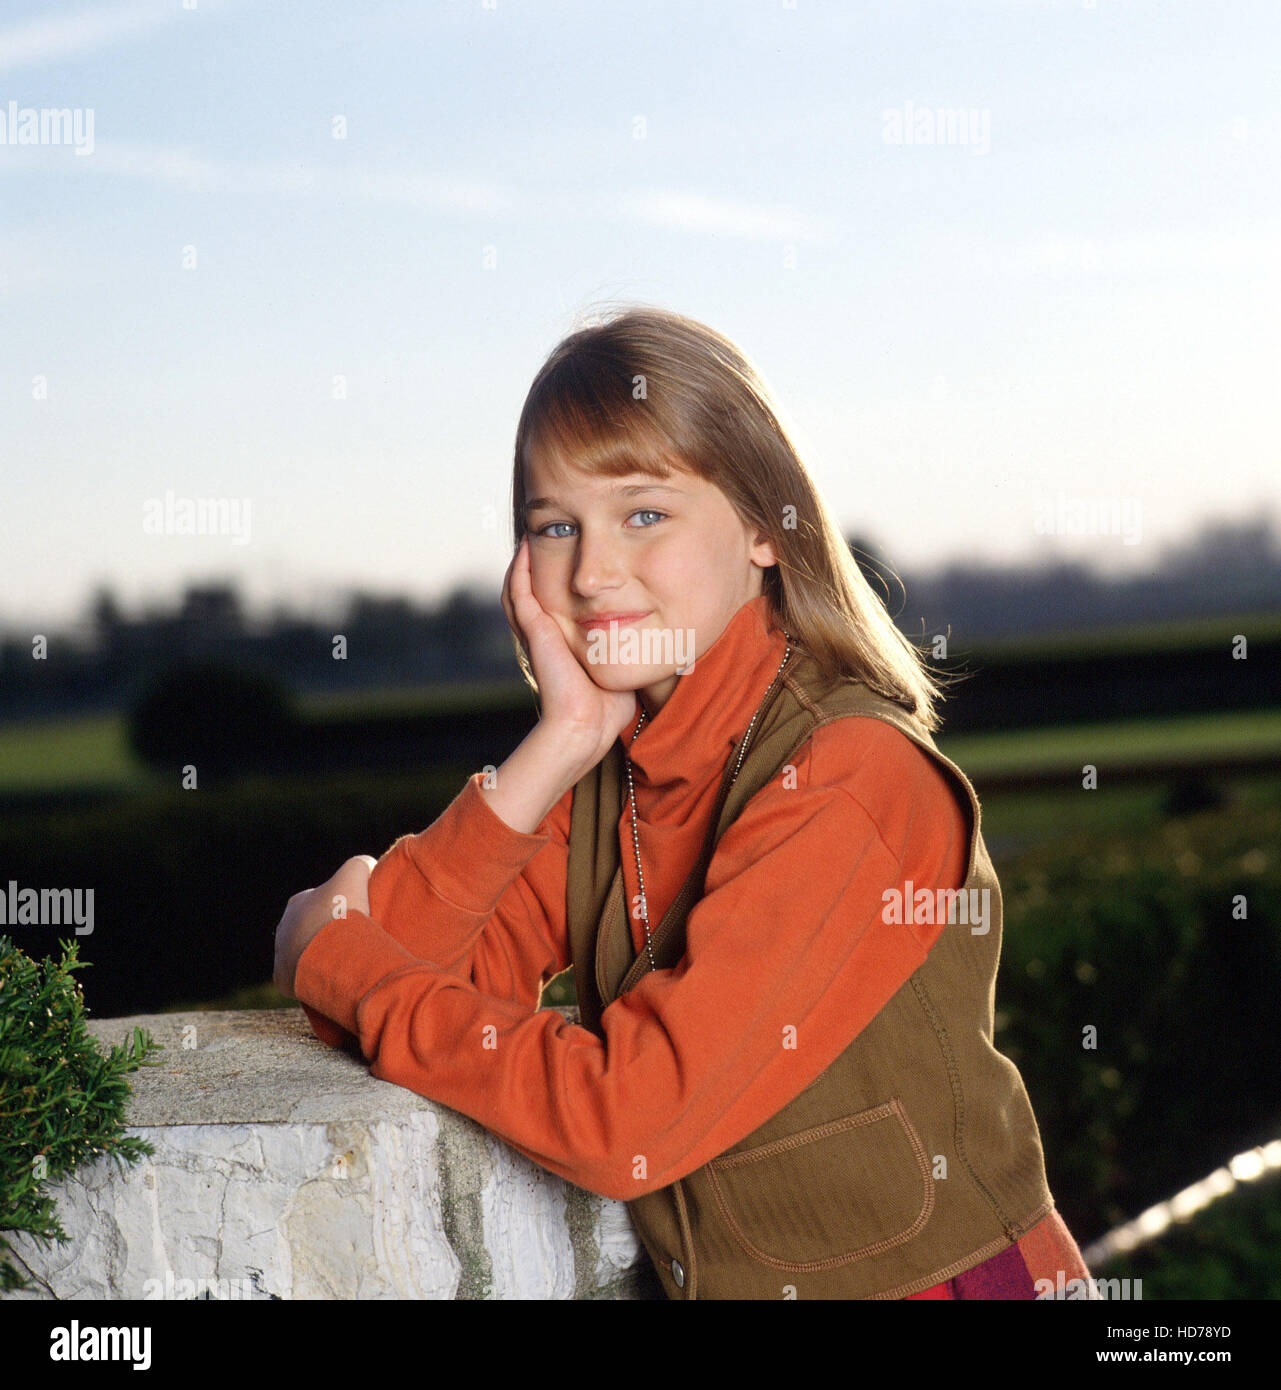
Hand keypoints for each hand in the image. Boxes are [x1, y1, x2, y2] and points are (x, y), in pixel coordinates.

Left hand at [273, 855, 375, 999]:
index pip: (322, 903)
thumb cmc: (344, 911)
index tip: (360, 917)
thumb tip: (367, 866)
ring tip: (346, 963)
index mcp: (298, 903)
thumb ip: (360, 864)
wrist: (334, 954)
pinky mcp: (283, 979)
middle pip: (311, 931)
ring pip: (305, 955)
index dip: (343, 909)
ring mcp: (281, 955)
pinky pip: (301, 978)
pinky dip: (316, 978)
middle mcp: (284, 928)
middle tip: (354, 941)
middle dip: (329, 934)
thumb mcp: (357, 873)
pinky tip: (333, 978)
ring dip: (322, 957)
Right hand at [501, 534, 638, 769]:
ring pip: (518, 588)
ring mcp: (536, 633)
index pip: (552, 602)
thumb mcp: (619, 667)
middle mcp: (544, 635)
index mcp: (560, 643)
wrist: (586, 726)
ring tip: (530, 533)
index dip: (554, 578)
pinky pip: (519, 593)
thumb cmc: (606, 708)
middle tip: (541, 535)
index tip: (567, 555)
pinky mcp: (535, 632)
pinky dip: (519, 570)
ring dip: (522, 561)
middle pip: (530, 590)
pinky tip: (525, 549)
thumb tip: (649, 638)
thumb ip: (627, 650)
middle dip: (534, 562)